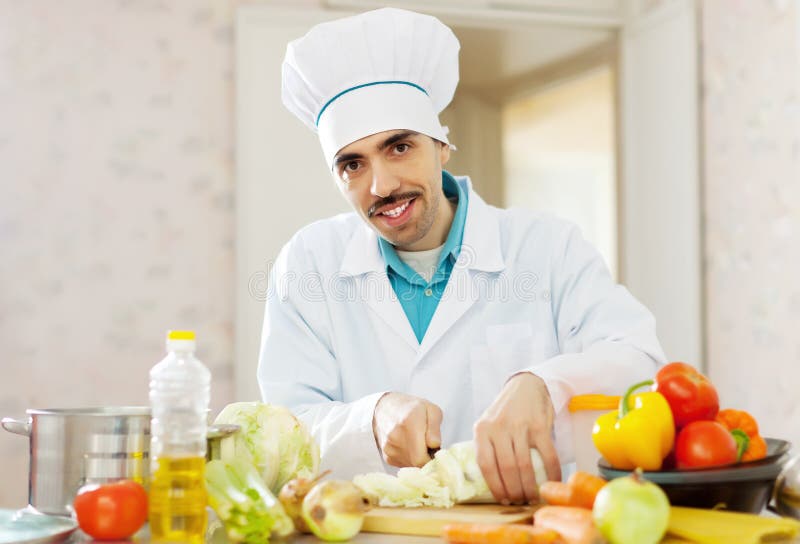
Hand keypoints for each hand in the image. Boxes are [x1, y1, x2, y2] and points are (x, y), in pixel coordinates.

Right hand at [372, 392, 442, 467]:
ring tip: (418, 444)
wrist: (385, 408)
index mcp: (409, 422)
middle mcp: (395, 436)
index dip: (432, 460)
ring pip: (410, 465)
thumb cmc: (413, 408)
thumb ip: (435, 428)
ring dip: (418, 458)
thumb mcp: (431, 410)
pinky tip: (409, 446)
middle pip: (416, 463)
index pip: (421, 457)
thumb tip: (435, 445)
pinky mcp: (386, 456)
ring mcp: (388, 448)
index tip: (437, 453)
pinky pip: (403, 464)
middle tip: (430, 448)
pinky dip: (409, 459)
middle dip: (427, 459)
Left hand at [473, 372, 561, 503]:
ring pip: (525, 465)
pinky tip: (551, 482)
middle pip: (507, 468)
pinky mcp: (540, 426)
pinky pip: (547, 456)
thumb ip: (487, 447)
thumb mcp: (488, 425)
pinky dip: (551, 473)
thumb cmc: (505, 412)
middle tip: (520, 502)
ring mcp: (520, 425)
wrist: (525, 386)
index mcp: (482, 429)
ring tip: (532, 497)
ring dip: (530, 487)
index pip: (485, 465)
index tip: (503, 500)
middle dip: (514, 491)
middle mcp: (499, 427)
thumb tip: (489, 483)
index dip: (495, 487)